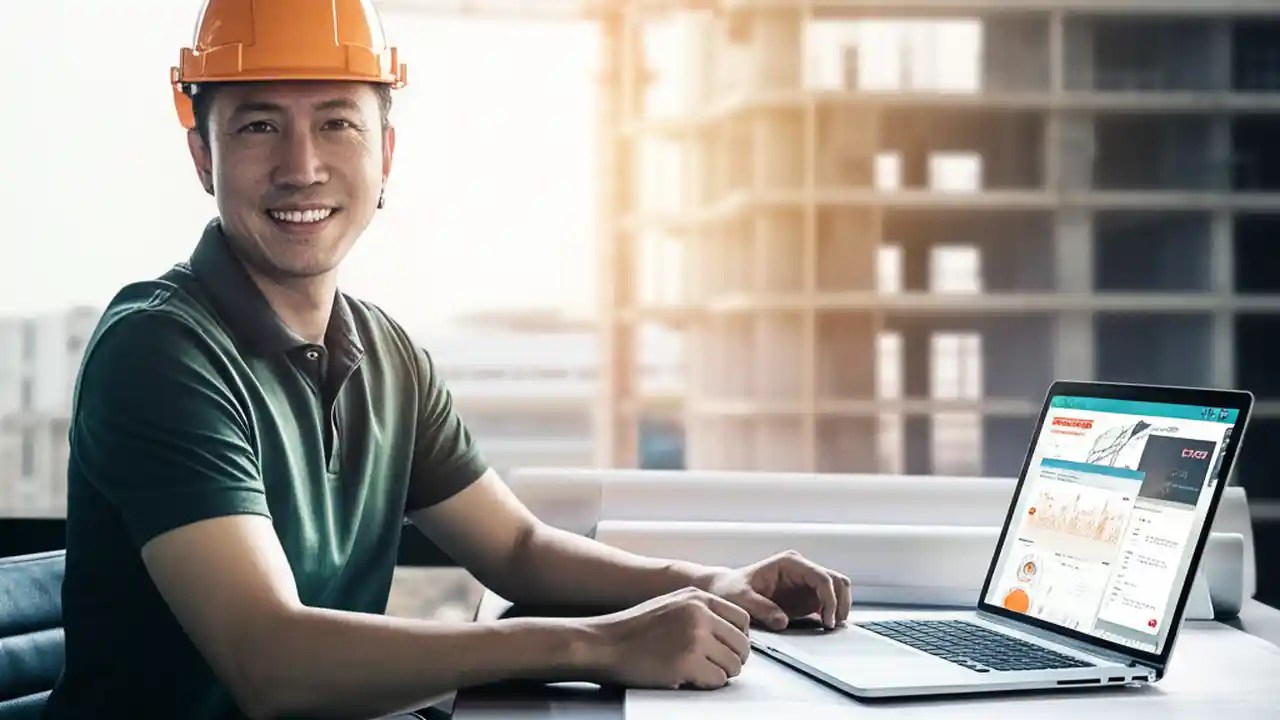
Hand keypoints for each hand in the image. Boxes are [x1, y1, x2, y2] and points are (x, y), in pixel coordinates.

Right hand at [585, 586, 750, 689]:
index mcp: (698, 597)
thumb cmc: (632, 629)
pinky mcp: (688, 661)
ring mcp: (695, 636)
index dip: (738, 638)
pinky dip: (707, 684)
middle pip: (742, 644)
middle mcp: (700, 613)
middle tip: (718, 666)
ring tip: (701, 672)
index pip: (742, 619)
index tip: (729, 648)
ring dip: (721, 674)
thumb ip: (700, 612)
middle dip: (733, 659)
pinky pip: (717, 680)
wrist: (604, 643)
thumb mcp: (671, 605)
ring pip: (733, 664)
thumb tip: (727, 632)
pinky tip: (691, 678)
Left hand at [706, 550, 851, 630]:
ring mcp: (805, 581)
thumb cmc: (730, 589)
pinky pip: (828, 601)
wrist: (725, 590)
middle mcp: (801, 569)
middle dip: (840, 602)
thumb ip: (760, 607)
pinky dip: (833, 612)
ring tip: (833, 625)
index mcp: (789, 563)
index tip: (827, 620)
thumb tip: (783, 621)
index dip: (830, 598)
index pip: (821, 577)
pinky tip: (826, 625)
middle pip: (835, 580)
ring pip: (837, 588)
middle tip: (834, 625)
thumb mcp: (740, 598)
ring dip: (840, 606)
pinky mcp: (805, 596)